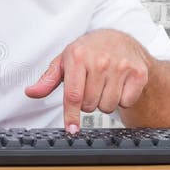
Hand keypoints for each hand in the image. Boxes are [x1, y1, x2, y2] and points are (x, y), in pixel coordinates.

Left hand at [25, 29, 150, 132]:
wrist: (120, 39)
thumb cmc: (88, 51)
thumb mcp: (65, 61)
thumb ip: (48, 80)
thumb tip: (31, 92)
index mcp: (78, 56)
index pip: (73, 95)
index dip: (71, 116)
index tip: (71, 130)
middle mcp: (100, 60)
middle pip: (90, 105)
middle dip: (87, 103)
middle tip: (90, 87)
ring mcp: (121, 66)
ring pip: (108, 106)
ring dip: (104, 102)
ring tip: (104, 85)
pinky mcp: (138, 73)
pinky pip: (126, 103)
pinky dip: (122, 99)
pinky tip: (119, 85)